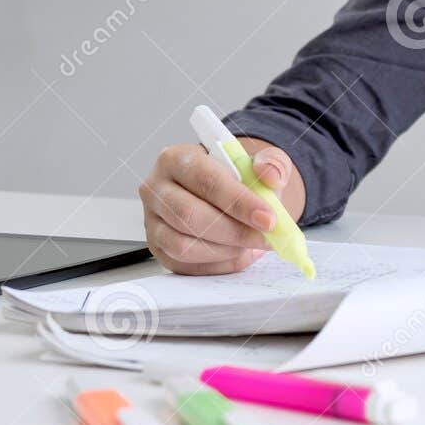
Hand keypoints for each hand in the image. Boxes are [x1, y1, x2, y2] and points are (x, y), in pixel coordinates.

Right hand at [139, 139, 303, 274]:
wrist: (226, 197)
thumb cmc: (238, 179)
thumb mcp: (259, 163)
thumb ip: (272, 163)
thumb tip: (271, 175)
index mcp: (177, 159)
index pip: (206, 181)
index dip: (239, 202)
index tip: (268, 219)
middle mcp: (156, 188)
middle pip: (190, 216)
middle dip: (235, 232)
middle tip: (266, 239)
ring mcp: (152, 220)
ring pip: (184, 246)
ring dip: (226, 251)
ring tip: (250, 244)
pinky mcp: (158, 248)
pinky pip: (186, 266)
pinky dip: (218, 265)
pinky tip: (238, 254)